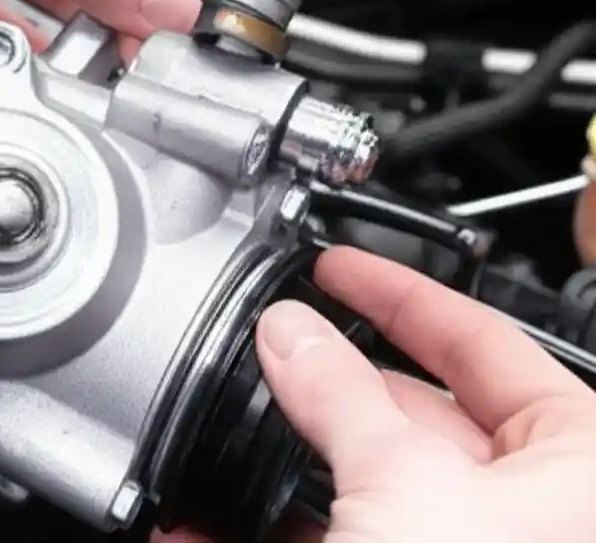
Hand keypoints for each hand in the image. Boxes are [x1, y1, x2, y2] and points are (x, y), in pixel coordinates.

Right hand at [245, 247, 595, 541]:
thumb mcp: (403, 479)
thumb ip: (340, 393)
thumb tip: (293, 332)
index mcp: (582, 462)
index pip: (483, 338)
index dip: (399, 294)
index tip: (338, 270)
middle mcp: (536, 508)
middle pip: (418, 409)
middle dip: (337, 381)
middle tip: (278, 345)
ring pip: (375, 478)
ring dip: (300, 452)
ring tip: (245, 420)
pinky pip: (342, 531)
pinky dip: (279, 516)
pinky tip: (225, 508)